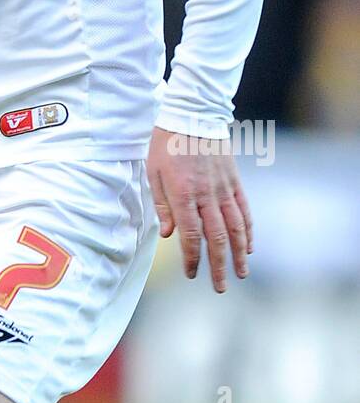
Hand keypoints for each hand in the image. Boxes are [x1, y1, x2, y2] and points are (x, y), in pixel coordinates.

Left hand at [146, 126, 252, 293]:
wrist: (192, 115)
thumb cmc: (166, 144)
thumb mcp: (153, 172)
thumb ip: (162, 205)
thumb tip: (168, 234)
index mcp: (184, 195)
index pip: (192, 236)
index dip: (193, 258)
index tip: (192, 273)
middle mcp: (207, 195)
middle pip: (217, 238)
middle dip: (219, 266)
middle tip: (221, 287)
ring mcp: (224, 189)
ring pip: (236, 228)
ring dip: (239, 254)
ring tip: (241, 273)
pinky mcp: (235, 181)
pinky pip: (244, 210)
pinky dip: (249, 230)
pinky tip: (249, 246)